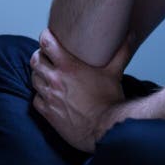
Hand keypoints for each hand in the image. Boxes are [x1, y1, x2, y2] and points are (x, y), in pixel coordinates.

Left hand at [30, 28, 132, 152]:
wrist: (104, 129)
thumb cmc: (109, 101)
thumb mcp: (114, 73)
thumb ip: (121, 52)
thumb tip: (130, 36)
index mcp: (69, 66)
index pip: (46, 43)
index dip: (44, 36)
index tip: (48, 35)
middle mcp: (55, 79)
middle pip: (35, 60)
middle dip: (40, 55)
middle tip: (47, 56)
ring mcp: (50, 96)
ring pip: (34, 78)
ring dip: (38, 74)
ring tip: (47, 73)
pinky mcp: (48, 112)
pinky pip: (36, 99)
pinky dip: (39, 94)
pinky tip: (48, 94)